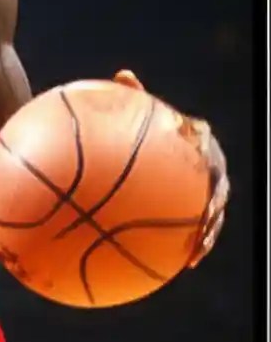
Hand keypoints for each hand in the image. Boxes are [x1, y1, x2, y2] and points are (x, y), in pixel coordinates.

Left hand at [114, 70, 228, 267]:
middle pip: (216, 190)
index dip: (211, 161)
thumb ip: (128, 97)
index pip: (210, 151)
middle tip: (207, 219)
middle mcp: (203, 170)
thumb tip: (125, 74)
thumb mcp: (126, 113)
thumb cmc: (131, 129)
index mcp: (196, 144)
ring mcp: (196, 193)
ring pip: (207, 217)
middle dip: (215, 206)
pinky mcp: (185, 212)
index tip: (204, 168)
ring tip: (194, 253)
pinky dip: (182, 248)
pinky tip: (169, 266)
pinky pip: (185, 232)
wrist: (133, 152)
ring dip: (204, 235)